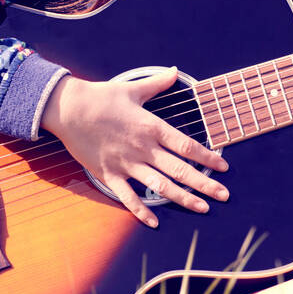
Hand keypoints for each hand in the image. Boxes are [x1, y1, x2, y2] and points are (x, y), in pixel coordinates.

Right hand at [41, 66, 229, 228]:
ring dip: (183, 199)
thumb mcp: (132, 88)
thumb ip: (157, 84)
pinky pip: (128, 197)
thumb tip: (174, 71)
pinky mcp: (109, 174)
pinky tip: (155, 222)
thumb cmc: (101, 96)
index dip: (207, 157)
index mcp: (151, 127)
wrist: (68, 109)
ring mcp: (126, 163)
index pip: (186, 145)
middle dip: (205, 184)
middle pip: (180, 169)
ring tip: (202, 208)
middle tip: (224, 195)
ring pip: (160, 186)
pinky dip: (142, 211)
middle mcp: (143, 148)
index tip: (223, 167)